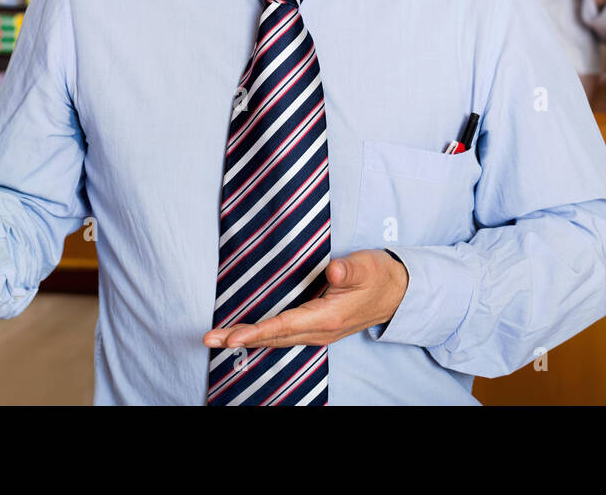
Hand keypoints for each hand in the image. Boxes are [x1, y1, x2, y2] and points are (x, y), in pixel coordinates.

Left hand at [203, 249, 408, 348]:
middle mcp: (320, 331)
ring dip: (247, 338)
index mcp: (329, 317)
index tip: (232, 336)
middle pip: (273, 338)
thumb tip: (333, 271)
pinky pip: (283, 335)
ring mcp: (317, 332)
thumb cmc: (379, 276)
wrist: (396, 293)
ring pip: (276, 339)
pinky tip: (245, 333)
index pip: (285, 326)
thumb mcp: (367, 266)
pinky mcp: (315, 328)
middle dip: (240, 338)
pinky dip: (261, 336)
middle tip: (209, 338)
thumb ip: (349, 270)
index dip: (257, 331)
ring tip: (217, 338)